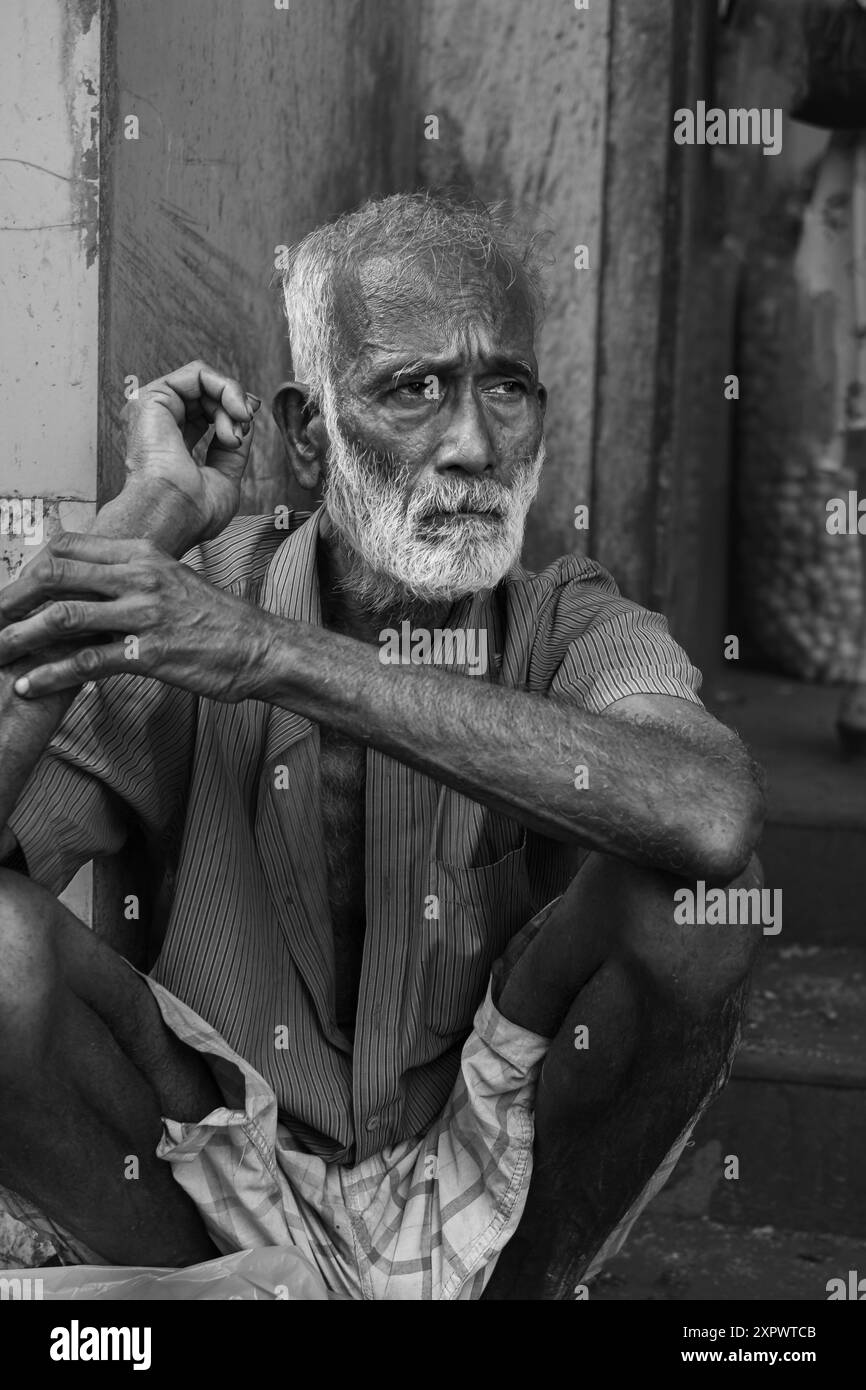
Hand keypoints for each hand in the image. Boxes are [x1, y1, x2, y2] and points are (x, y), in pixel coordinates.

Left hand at [0, 533, 278, 702]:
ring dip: (19, 637)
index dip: (27, 568)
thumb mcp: (170, 578)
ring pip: (63, 618)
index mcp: (142, 554)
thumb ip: (128, 572)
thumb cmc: (213, 618)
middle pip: (54, 575)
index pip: (67, 547)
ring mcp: (144, 614)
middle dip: (9, 599)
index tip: (9, 591)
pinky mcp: (150, 654)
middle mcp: (139, 577)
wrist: (258, 647)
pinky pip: (88, 662)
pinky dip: (52, 674)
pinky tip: (29, 685)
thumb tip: (85, 573)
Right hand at [121, 360, 261, 541]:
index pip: (205, 414)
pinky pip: (197, 373)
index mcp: (169, 445)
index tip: (247, 428)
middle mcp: (158, 424)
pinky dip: (225, 389)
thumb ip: (232, 448)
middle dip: (235, 408)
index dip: (232, 413)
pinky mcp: (151, 397)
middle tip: (243, 431)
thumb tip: (244, 420)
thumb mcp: (224, 476)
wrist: (172, 515)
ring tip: (236, 431)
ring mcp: (152, 409)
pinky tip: (234, 413)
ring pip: (204, 381)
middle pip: (206, 395)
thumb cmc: (192, 511)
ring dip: (232, 402)